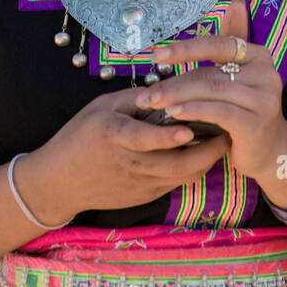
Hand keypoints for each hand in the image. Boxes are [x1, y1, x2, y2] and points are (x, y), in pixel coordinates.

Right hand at [16, 85, 229, 226]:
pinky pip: (177, 183)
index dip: (168, 137)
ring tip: (222, 139)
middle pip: (177, 165)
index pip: (144, 139)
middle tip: (228, 128)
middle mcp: (131, 165)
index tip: (190, 128)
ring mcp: (140, 185)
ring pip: (184, 177)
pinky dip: (193, 168)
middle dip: (208, 150)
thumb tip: (168, 89)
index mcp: (114, 137)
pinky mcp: (146, 197)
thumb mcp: (100, 108)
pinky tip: (202, 153)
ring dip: (206, 160)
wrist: (59, 183)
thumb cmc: (78, 137)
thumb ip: (134, 99)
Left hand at [132, 0, 286, 184]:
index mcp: (259, 56)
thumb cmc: (247, 110)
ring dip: (176, 97)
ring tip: (152, 104)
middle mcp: (266, 73)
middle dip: (173, 82)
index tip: (156, 55)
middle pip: (209, 72)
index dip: (185, 49)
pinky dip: (192, 111)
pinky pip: (218, 112)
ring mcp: (264, 99)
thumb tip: (237, 2)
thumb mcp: (241, 75)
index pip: (217, 44)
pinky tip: (173, 114)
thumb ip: (234, 41)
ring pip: (210, 91)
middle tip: (145, 94)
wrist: (273, 151)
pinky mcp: (257, 123)